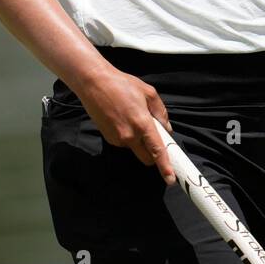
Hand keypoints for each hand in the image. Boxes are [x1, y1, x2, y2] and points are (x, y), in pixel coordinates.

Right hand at [79, 68, 176, 184]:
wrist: (94, 83)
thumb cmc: (122, 84)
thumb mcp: (149, 93)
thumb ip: (161, 113)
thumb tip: (166, 129)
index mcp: (142, 124)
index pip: (157, 151)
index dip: (164, 167)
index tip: (170, 179)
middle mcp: (129, 135)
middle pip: (146, 158)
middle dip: (153, 155)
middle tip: (155, 139)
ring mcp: (117, 139)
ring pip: (135, 149)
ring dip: (140, 142)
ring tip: (134, 118)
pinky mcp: (108, 139)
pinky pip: (125, 143)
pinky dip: (129, 137)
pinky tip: (124, 119)